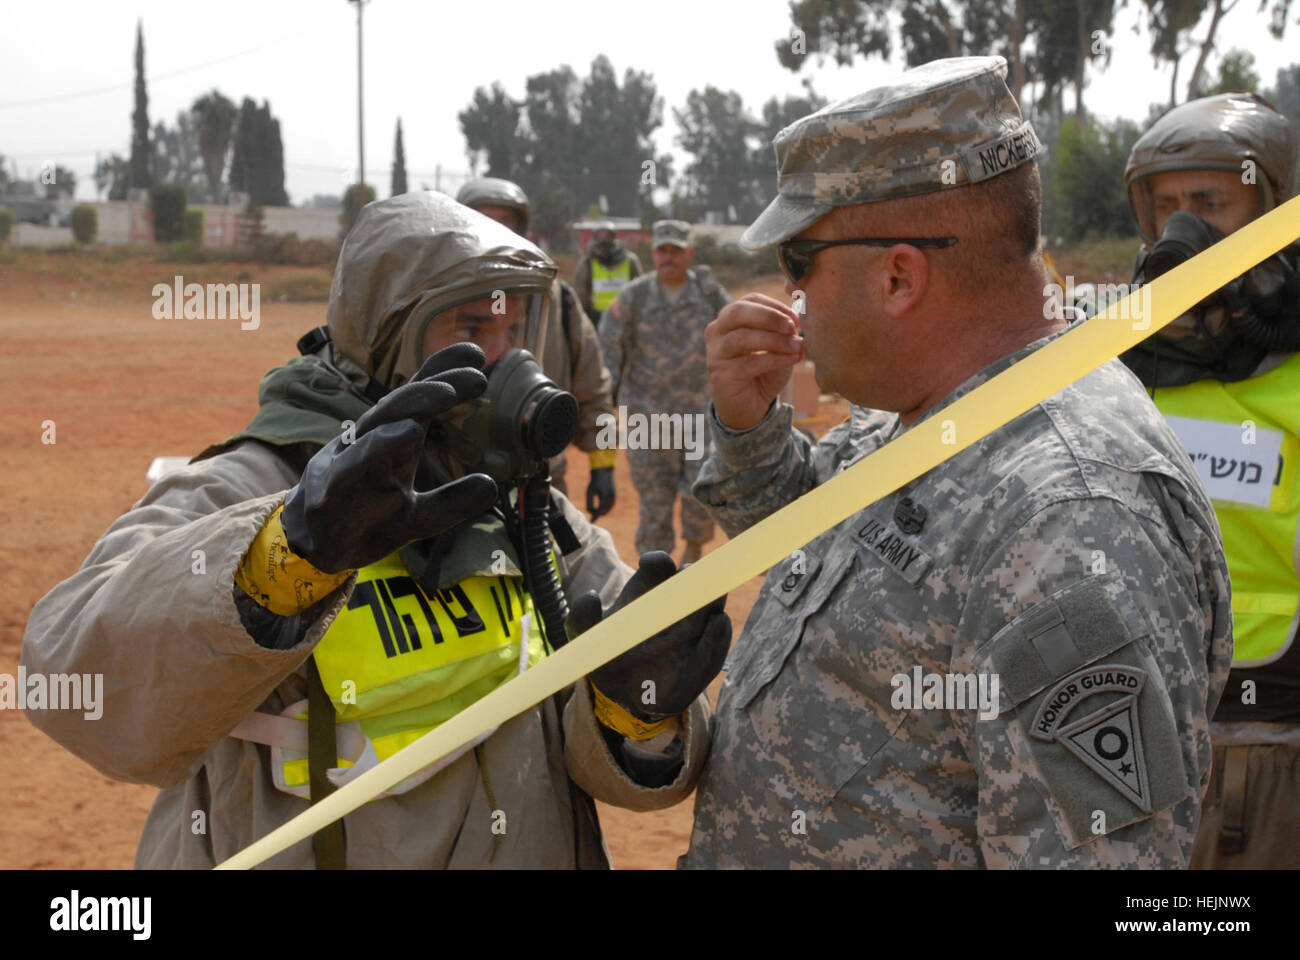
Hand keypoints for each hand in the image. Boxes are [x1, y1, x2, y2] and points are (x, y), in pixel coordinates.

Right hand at [281, 343, 498, 572]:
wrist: (316, 548)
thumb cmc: (369, 521)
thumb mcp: (418, 517)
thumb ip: (451, 503)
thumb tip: (491, 486)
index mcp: (393, 442)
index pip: (418, 399)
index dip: (443, 372)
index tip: (478, 354)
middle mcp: (370, 443)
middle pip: (401, 405)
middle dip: (436, 385)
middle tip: (477, 378)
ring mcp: (347, 462)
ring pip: (377, 425)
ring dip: (410, 406)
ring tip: (445, 394)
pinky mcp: (329, 489)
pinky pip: (350, 465)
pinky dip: (374, 448)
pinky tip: (404, 433)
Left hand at [568, 552, 730, 719]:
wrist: (625, 699)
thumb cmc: (609, 659)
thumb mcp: (588, 642)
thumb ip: (580, 619)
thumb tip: (590, 598)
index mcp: (648, 593)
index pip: (658, 567)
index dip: (657, 562)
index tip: (650, 565)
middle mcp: (675, 607)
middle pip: (693, 581)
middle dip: (694, 576)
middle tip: (689, 576)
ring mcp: (695, 632)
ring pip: (711, 607)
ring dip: (712, 601)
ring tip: (708, 600)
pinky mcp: (705, 660)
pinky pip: (716, 646)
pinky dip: (717, 635)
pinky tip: (716, 626)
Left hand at [586, 467, 615, 519]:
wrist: (604, 472)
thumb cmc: (594, 482)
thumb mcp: (589, 491)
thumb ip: (589, 502)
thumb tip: (589, 511)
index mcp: (603, 496)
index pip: (599, 510)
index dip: (595, 517)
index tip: (591, 521)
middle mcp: (610, 498)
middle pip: (603, 511)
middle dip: (597, 513)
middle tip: (590, 510)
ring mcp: (613, 497)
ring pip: (607, 510)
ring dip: (601, 511)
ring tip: (594, 508)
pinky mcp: (614, 496)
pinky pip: (610, 506)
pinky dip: (605, 508)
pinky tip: (600, 507)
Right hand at [706, 293, 803, 431]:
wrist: (750, 405)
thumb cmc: (764, 371)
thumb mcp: (776, 345)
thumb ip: (784, 330)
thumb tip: (800, 315)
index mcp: (730, 318)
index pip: (750, 300)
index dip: (775, 306)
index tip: (797, 318)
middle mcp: (717, 331)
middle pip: (738, 312)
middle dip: (769, 317)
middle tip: (793, 327)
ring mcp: (715, 352)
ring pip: (742, 337)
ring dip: (775, 341)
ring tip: (798, 346)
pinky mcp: (720, 374)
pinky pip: (749, 363)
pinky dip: (775, 359)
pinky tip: (793, 359)